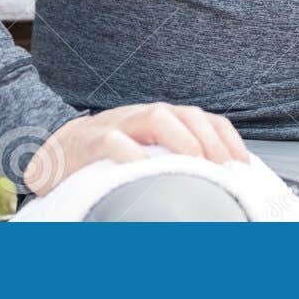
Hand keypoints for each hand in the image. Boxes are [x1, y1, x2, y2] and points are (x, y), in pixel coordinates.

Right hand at [23, 102, 249, 195]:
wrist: (56, 150)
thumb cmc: (110, 156)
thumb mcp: (147, 152)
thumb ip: (175, 160)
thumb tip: (216, 185)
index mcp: (162, 118)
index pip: (203, 118)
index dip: (226, 138)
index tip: (243, 164)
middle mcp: (145, 115)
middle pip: (186, 114)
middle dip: (209, 140)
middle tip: (223, 168)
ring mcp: (119, 123)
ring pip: (156, 117)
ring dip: (181, 139)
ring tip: (194, 163)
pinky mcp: (92, 140)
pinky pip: (114, 140)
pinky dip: (131, 152)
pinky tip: (145, 169)